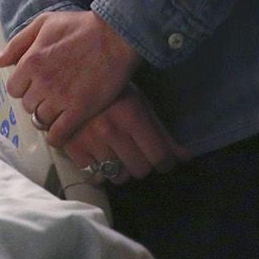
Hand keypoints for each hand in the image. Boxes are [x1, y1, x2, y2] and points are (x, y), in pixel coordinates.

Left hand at [0, 9, 141, 146]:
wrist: (116, 36)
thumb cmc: (80, 26)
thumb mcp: (44, 24)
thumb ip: (17, 44)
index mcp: (31, 61)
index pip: (14, 88)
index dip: (24, 87)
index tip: (35, 85)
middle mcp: (42, 82)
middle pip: (27, 105)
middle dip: (36, 100)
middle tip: (49, 95)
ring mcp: (60, 98)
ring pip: (41, 119)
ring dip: (47, 116)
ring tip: (58, 109)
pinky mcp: (79, 110)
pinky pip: (58, 134)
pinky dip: (56, 136)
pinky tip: (61, 130)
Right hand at [61, 87, 189, 183]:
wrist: (72, 80)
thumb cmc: (113, 92)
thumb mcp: (140, 105)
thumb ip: (162, 132)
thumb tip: (186, 158)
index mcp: (132, 116)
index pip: (159, 157)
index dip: (165, 162)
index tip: (161, 160)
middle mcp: (111, 130)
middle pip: (140, 170)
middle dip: (142, 163)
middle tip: (136, 152)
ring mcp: (90, 140)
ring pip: (118, 177)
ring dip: (120, 169)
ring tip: (116, 154)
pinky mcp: (72, 148)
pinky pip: (94, 178)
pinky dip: (99, 173)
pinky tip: (100, 158)